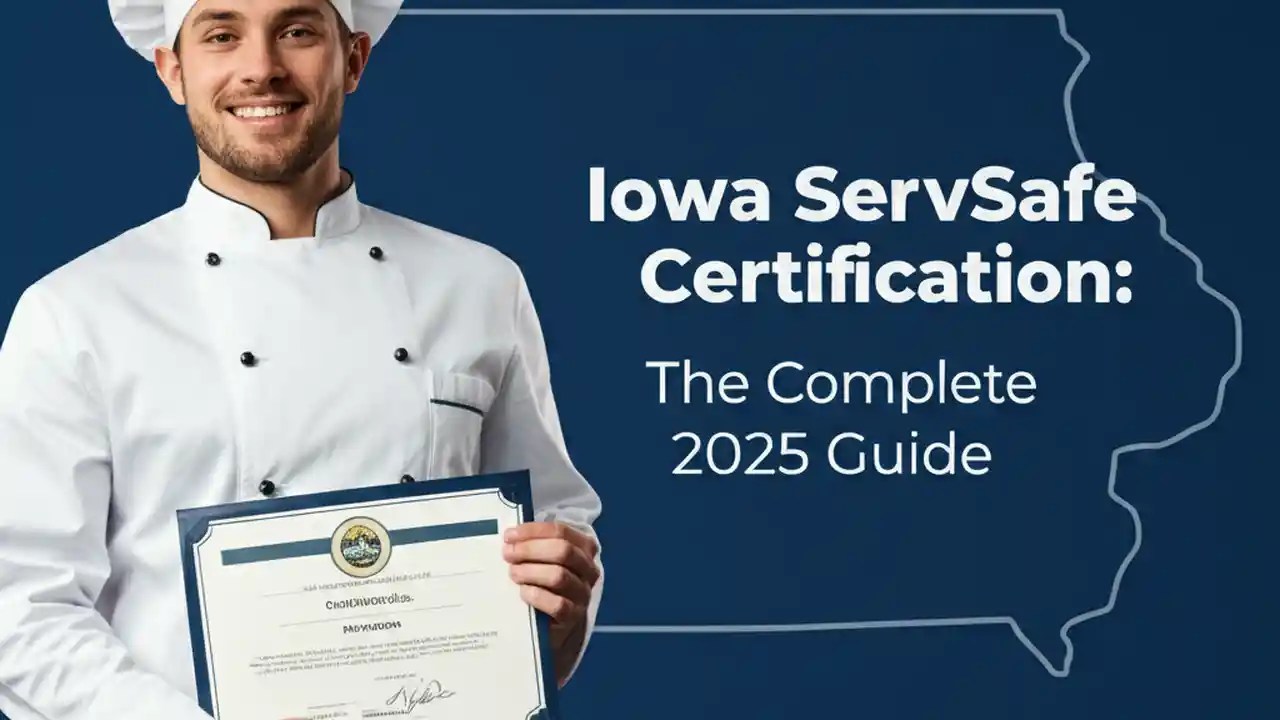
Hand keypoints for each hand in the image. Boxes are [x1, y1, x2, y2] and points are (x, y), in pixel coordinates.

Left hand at [503, 521, 600, 686]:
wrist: (556, 623)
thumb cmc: (547, 582)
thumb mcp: (546, 559)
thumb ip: (535, 544)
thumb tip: (511, 535)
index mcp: (584, 548)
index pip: (561, 532)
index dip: (533, 531)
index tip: (509, 535)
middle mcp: (588, 569)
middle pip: (563, 551)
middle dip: (530, 549)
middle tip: (508, 554)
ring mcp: (583, 594)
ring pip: (559, 576)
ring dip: (531, 572)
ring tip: (513, 573)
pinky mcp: (573, 617)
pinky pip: (557, 604)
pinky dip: (537, 595)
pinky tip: (523, 592)